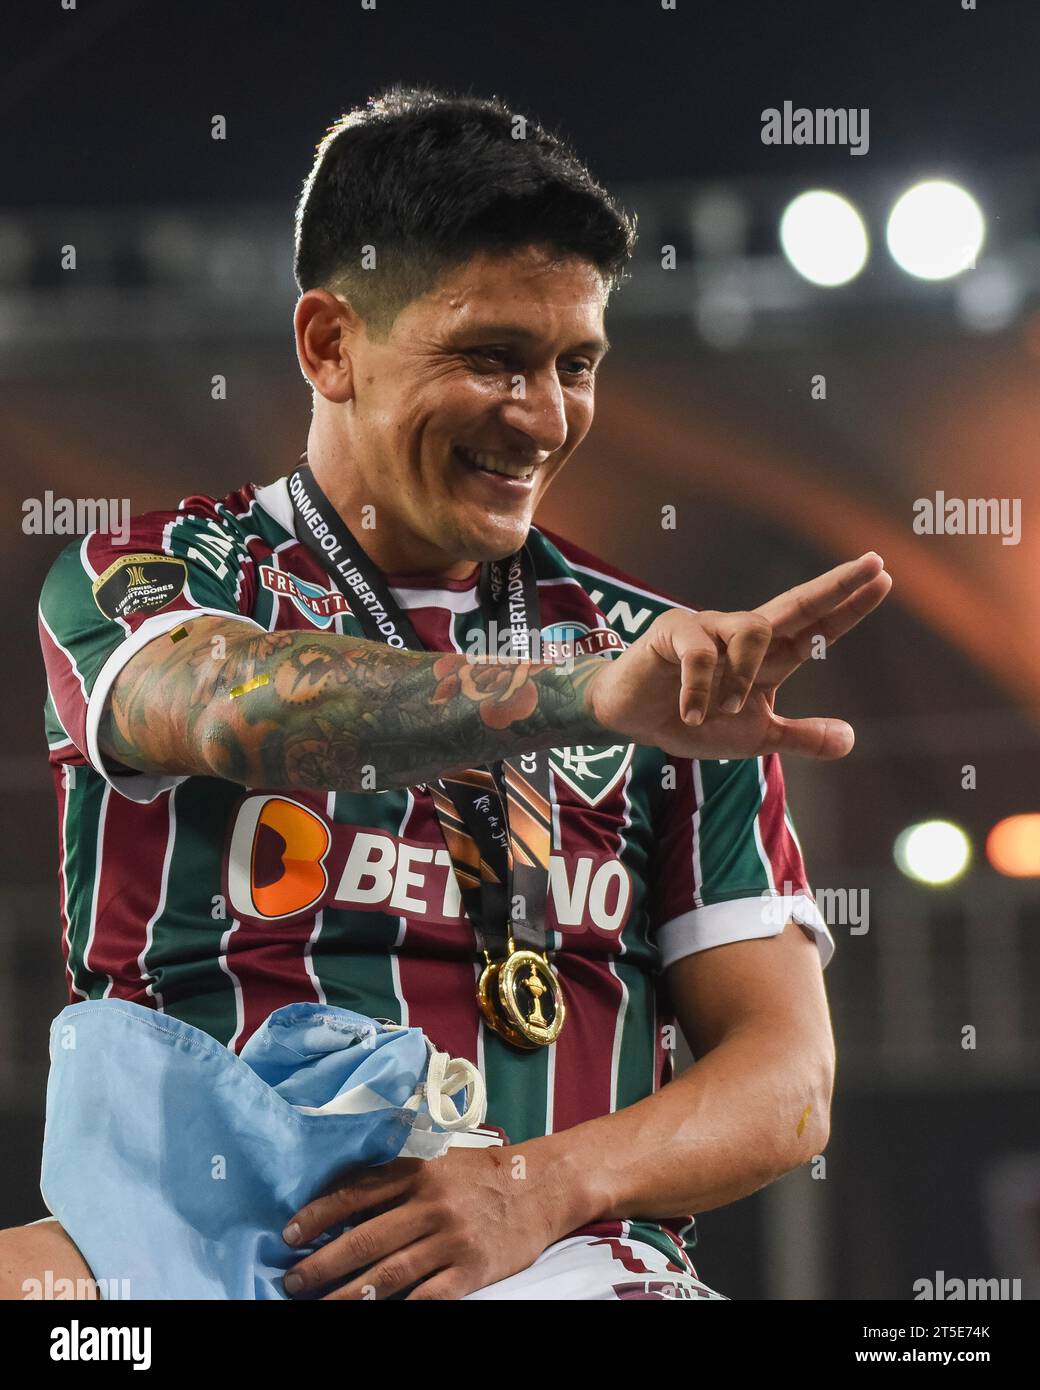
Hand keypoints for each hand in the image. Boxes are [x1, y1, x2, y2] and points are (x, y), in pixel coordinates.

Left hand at [280, 1146, 567, 1300]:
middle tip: (293, 1280)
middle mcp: (431, 1203)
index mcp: (418, 1170)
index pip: (355, 1193)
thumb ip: (393, 1173)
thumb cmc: (478, 1173)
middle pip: (365, 1239)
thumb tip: (339, 1198)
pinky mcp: (470, 1270)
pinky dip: (400, 1308)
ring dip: (348, 1294)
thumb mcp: (436, 1157)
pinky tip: (376, 1314)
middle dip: (323, 1263)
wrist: (538, 1187)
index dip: (318, 1215)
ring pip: (389, 1274)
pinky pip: (428, 1296)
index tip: (289, 1234)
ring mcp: (451, 1239)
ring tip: (320, 1305)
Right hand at [587, 551, 890, 760]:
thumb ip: (800, 736)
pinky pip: (702, 656)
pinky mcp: (674, 632)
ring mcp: (710, 627)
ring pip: (754, 631)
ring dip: (744, 679)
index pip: (815, 627)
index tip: (883, 578)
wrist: (632, 720)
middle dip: (836, 586)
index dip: (849, 605)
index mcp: (768, 655)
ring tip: (723, 710)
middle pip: (797, 604)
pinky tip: (692, 714)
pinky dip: (701, 692)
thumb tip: (850, 738)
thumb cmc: (693, 720)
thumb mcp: (754, 738)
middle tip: (873, 565)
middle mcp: (743, 633)